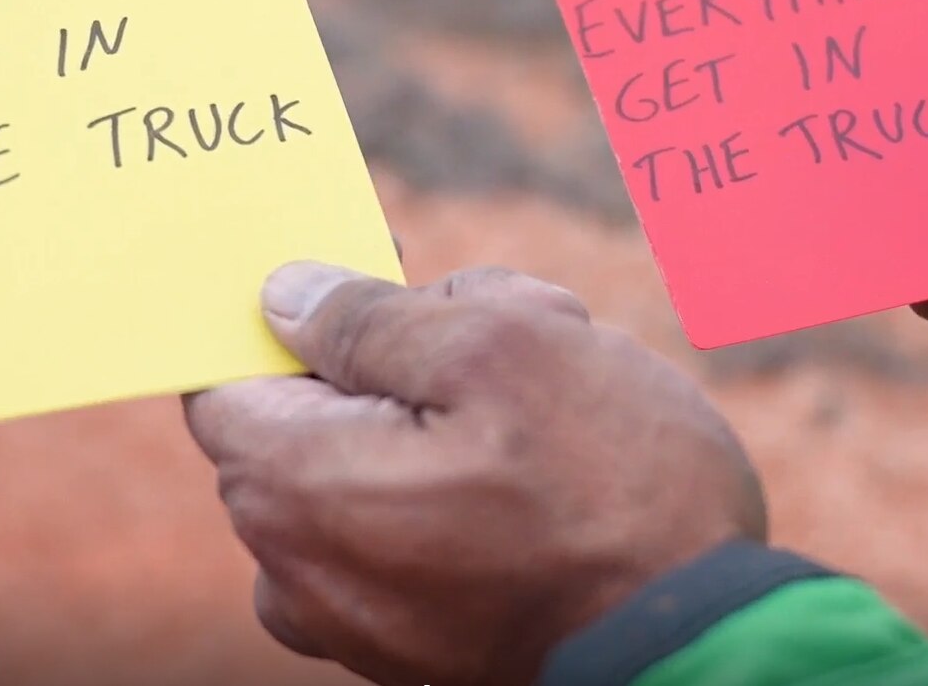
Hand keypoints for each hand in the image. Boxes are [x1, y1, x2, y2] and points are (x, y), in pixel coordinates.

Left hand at [183, 262, 765, 685]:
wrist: (700, 645)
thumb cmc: (610, 487)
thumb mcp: (500, 346)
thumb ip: (370, 317)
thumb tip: (285, 296)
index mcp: (295, 485)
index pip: (227, 376)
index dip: (297, 314)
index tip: (381, 279)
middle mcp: (299, 570)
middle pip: (314, 416)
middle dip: (405, 359)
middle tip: (523, 328)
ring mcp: (355, 621)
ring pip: (374, 469)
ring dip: (449, 419)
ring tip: (560, 403)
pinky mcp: (415, 647)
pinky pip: (410, 535)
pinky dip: (462, 490)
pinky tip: (555, 473)